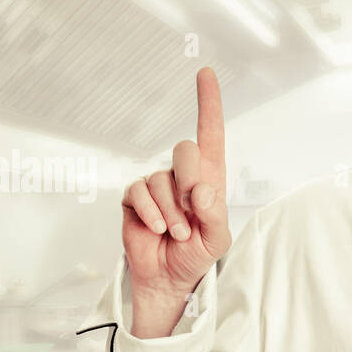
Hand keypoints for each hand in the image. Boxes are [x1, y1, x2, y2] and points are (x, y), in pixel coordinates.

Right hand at [121, 67, 231, 336]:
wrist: (167, 278)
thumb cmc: (196, 255)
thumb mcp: (217, 239)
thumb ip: (215, 214)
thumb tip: (201, 191)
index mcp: (208, 178)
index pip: (210, 134)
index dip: (208, 103)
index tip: (205, 73)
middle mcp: (182, 176)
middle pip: (184, 150)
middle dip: (190, 180)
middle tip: (193, 212)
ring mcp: (156, 186)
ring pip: (161, 180)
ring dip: (170, 211)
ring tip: (176, 233)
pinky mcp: (134, 199)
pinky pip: (138, 192)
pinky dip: (149, 212)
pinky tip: (156, 228)